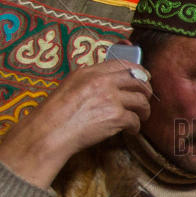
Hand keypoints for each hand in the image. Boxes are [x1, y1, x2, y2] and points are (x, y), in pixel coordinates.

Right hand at [0, 58, 153, 188]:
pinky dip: (135, 127)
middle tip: (145, 100)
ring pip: (141, 100)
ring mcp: (110, 98)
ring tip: (140, 117)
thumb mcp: (69, 86)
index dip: (138, 71)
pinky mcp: (116, 116)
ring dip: (144, 111)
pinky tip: (130, 131)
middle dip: (146, 91)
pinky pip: (135, 120)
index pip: (122, 64)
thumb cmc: (55, 114)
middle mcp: (101, 82)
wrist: (49, 132)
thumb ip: (90, 82)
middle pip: (138, 80)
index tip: (144, 78)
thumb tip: (111, 84)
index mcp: (89, 72)